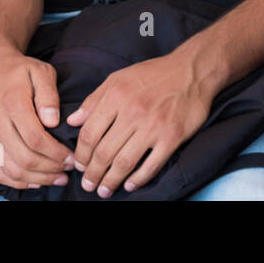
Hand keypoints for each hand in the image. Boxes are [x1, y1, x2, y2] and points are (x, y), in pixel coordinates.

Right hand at [0, 45, 73, 188]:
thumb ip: (49, 94)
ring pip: (12, 170)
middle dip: (51, 169)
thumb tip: (53, 121)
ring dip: (38, 179)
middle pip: (24, 159)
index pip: (35, 139)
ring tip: (58, 177)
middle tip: (69, 168)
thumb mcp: (40, 71)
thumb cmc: (19, 70)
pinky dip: (17, 182)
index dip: (56, 153)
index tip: (72, 156)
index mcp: (12, 104)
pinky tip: (36, 180)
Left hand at [67, 52, 212, 197]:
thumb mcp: (118, 78)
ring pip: (125, 162)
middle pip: (104, 152)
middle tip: (88, 185)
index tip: (78, 165)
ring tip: (104, 191)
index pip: (89, 133)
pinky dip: (138, 179)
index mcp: (116, 96)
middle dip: (92, 173)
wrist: (191, 71)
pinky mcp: (172, 137)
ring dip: (111, 181)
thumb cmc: (153, 74)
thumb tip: (72, 121)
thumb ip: (94, 100)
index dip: (81, 154)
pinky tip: (129, 185)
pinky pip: (151, 165)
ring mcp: (153, 127)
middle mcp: (133, 112)